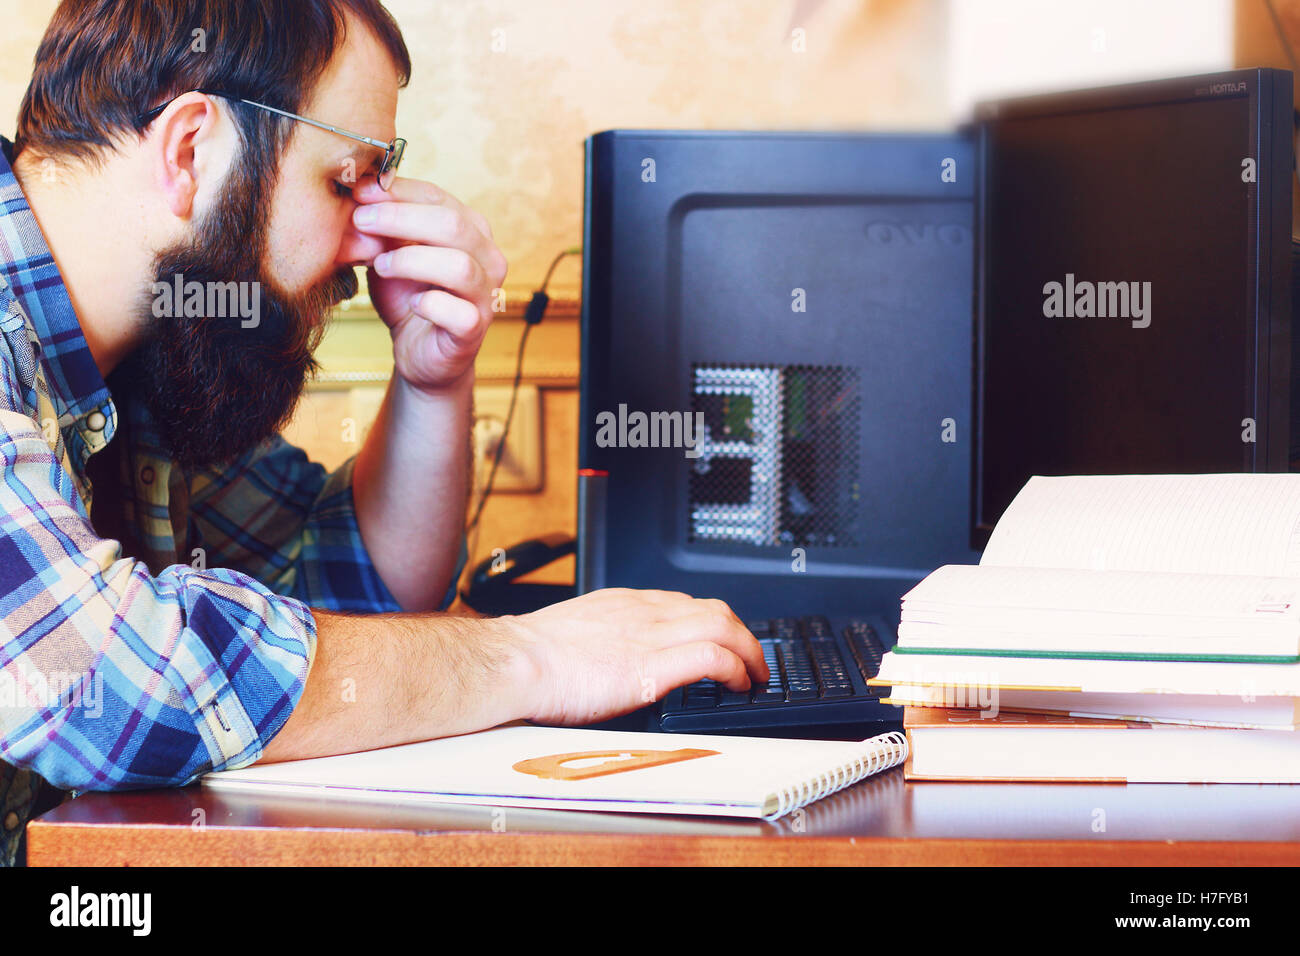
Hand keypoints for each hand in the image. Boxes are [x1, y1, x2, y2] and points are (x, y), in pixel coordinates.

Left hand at [351, 175, 508, 392]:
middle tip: (360, 221)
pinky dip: (430, 305)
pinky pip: (459, 313)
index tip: (359, 191)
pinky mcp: (476, 329)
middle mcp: (487, 257)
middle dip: (399, 218)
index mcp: (470, 229)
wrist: (418, 350)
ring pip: (459, 265)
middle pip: (452, 224)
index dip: (397, 191)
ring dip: (411, 261)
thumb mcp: (389, 253)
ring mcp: (486, 294)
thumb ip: (380, 227)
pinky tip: (412, 304)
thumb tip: (355, 193)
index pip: (437, 197)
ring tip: (380, 266)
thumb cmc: (408, 296)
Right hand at [502, 588, 769, 724]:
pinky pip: (712, 657)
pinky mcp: (651, 666)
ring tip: (754, 676)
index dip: (712, 624)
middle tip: (751, 660)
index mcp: (624, 604)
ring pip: (722, 626)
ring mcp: (650, 636)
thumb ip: (602, 639)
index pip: (684, 604)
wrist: (514, 662)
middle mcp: (644, 612)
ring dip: (748, 652)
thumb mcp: (575, 632)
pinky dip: (735, 668)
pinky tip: (739, 685)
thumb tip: (609, 661)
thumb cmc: (530, 655)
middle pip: (714, 609)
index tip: (720, 642)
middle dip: (741, 634)